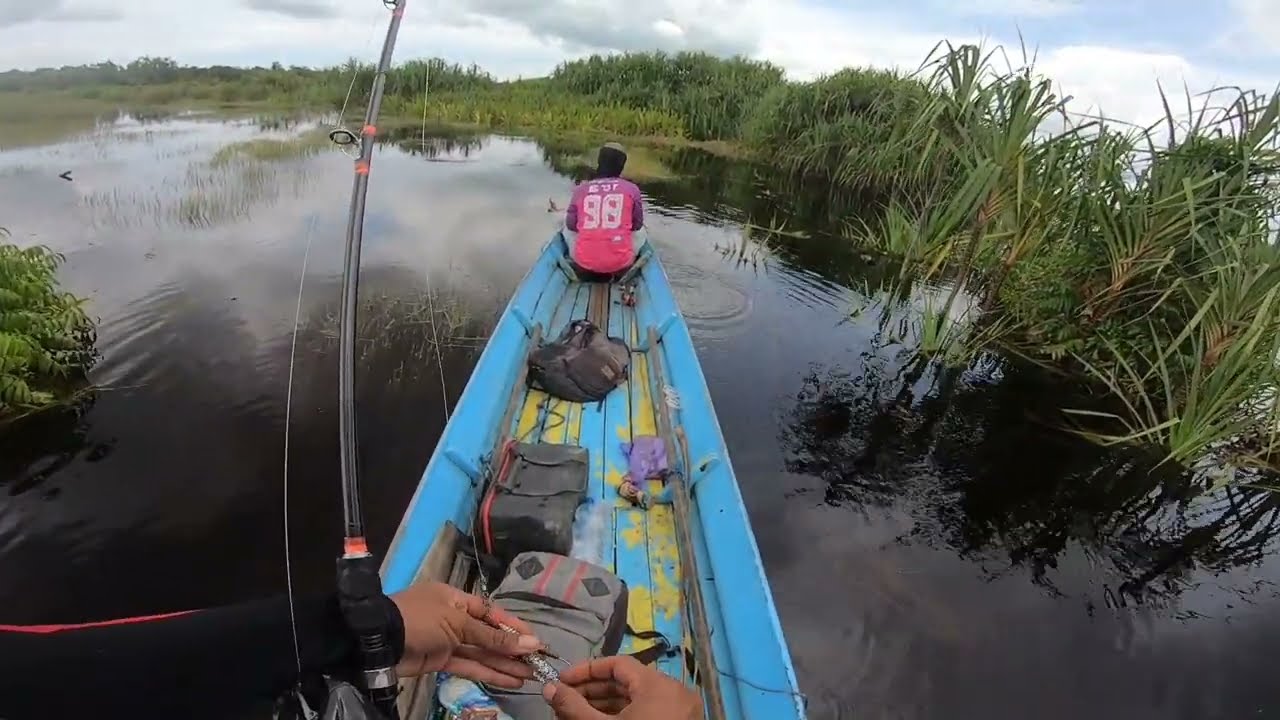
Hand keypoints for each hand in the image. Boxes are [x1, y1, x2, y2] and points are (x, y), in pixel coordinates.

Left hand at [390, 582, 542, 688]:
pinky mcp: (440, 661)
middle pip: (489, 635)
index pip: (492, 613)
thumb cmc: (420, 619)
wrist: (380, 640)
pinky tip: (510, 681)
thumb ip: (493, 637)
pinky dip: (488, 673)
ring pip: (482, 653)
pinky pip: (469, 666)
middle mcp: (454, 618)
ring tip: (531, 675)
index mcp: (456, 599)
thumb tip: (529, 643)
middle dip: (513, 649)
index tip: (536, 641)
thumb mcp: (458, 622)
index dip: (514, 627)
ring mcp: (447, 641)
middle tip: (538, 663)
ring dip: (505, 664)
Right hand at [541, 656, 702, 718]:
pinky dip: (623, 715)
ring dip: (604, 704)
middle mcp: (674, 692)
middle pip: (627, 681)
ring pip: (636, 698)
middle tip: (564, 699)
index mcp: (658, 685)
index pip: (618, 664)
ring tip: (575, 713)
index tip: (562, 681)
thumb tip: (549, 688)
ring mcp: (679, 711)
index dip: (587, 670)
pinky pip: (648, 711)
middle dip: (593, 690)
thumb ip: (573, 707)